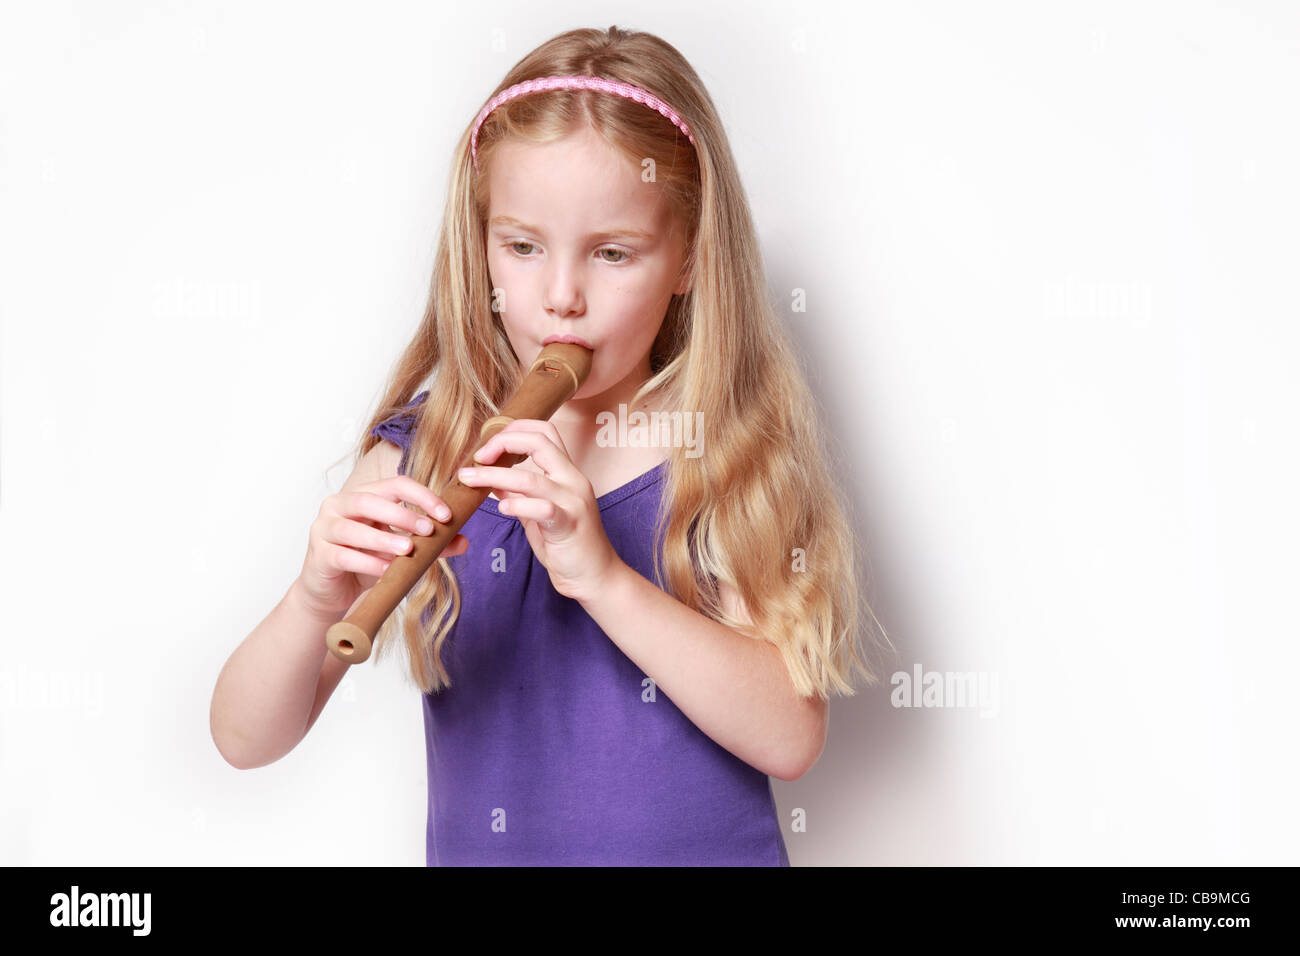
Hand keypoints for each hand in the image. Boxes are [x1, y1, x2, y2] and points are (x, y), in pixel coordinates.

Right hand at [298, 475, 468, 619]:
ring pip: (353, 528)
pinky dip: (367, 562)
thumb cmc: (366, 562)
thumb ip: (429, 544)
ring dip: (383, 539)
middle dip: (402, 515)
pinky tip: (385, 570)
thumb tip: (463, 541)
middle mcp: (339, 505)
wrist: (333, 592)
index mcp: (363, 495)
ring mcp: (324, 528)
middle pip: (371, 500)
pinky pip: (344, 555)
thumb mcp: (401, 551)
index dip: (422, 496)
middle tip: (428, 530)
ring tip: (407, 550)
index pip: (395, 485)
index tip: (446, 514)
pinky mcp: (319, 555)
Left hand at [459, 420, 624, 602]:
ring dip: (493, 476)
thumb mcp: (538, 512)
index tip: (488, 446)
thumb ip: (518, 493)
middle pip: (539, 441)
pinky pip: (542, 509)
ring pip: (529, 478)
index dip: (514, 429)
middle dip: (502, 442)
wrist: (594, 576)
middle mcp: (574, 480)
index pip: (544, 431)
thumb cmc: (567, 544)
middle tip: (477, 457)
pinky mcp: (570, 526)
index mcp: (567, 473)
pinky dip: (517, 506)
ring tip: (469, 479)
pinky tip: (502, 509)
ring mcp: (573, 502)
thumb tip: (490, 478)